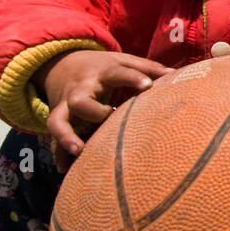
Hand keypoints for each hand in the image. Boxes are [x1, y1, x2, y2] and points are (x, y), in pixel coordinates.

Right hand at [35, 50, 173, 166]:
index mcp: (101, 74)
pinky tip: (64, 169)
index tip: (148, 86)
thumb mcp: (122, 61)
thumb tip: (176, 73)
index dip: (132, 78)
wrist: (61, 65)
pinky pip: (53, 138)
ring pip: (56, 121)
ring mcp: (65, 106)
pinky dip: (58, 153)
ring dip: (65, 136)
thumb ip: (147, 68)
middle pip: (79, 100)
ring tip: (79, 151)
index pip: (116, 73)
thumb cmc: (102, 68)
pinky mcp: (59, 120)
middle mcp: (80, 90)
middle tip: (110, 116)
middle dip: (93, 111)